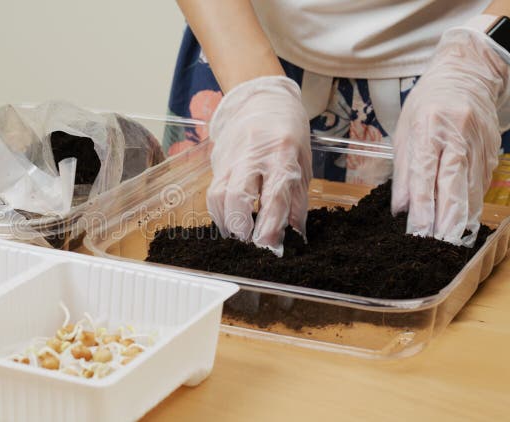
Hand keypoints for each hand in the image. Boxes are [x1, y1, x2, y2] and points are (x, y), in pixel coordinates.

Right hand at [207, 76, 312, 255]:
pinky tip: (228, 221)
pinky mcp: (217, 161)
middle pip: (237, 195)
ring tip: (239, 234)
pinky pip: (213, 191)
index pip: (274, 193)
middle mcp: (252, 154)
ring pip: (219, 195)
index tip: (269, 246)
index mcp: (281, 153)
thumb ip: (297, 199)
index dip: (270, 224)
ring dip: (226, 221)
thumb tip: (296, 234)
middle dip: (241, 224)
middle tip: (250, 240)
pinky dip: (219, 212)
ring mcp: (231, 157)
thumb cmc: (288, 132)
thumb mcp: (302, 162)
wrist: (260, 100)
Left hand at [392, 28, 509, 245]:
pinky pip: (481, 184)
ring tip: (450, 243)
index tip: (416, 233)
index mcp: (428, 129)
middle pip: (453, 186)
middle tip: (438, 247)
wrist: (467, 74)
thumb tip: (400, 208)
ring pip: (471, 190)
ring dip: (460, 219)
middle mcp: (457, 137)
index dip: (421, 208)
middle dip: (446, 221)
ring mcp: (479, 145)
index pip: (423, 177)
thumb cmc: (428, 104)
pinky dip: (471, 205)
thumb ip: (403, 172)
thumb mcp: (404, 131)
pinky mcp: (493, 152)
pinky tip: (463, 222)